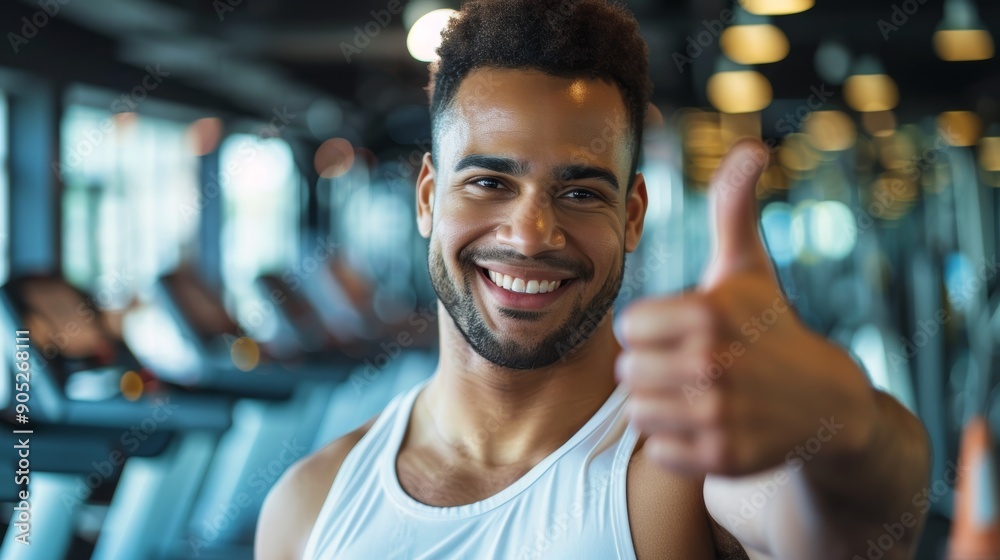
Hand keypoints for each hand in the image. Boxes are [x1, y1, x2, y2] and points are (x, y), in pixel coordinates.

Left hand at [616, 139, 877, 476]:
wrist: (827, 402)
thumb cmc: (770, 324)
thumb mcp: (747, 266)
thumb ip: (732, 207)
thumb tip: (752, 145)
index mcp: (708, 314)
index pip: (630, 328)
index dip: (653, 329)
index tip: (684, 331)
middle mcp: (715, 365)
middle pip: (628, 372)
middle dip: (653, 368)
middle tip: (689, 366)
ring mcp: (721, 416)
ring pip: (639, 412)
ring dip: (660, 404)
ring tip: (695, 393)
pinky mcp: (724, 459)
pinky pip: (659, 450)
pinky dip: (675, 441)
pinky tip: (706, 423)